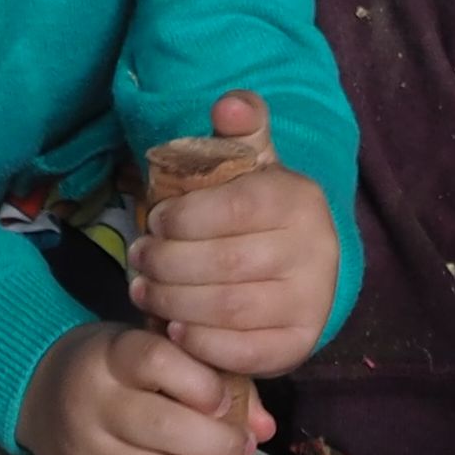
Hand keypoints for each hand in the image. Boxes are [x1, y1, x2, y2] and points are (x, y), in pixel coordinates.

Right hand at [19, 319, 263, 454]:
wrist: (42, 394)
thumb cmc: (118, 368)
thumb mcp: (156, 350)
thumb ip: (214, 377)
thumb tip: (265, 427)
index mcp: (111, 357)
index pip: (156, 362)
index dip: (201, 384)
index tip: (227, 401)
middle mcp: (93, 404)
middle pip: (161, 428)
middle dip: (218, 444)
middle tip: (246, 449)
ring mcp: (88, 453)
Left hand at [127, 93, 338, 381]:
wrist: (301, 267)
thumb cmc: (258, 212)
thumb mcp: (252, 164)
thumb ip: (240, 130)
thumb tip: (228, 102)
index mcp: (300, 199)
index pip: (235, 207)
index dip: (184, 217)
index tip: (155, 220)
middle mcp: (316, 250)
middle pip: (225, 263)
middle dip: (167, 264)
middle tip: (138, 261)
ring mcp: (312, 301)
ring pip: (230, 308)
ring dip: (173, 302)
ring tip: (144, 291)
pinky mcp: (300, 343)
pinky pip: (247, 352)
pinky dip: (203, 343)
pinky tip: (175, 328)